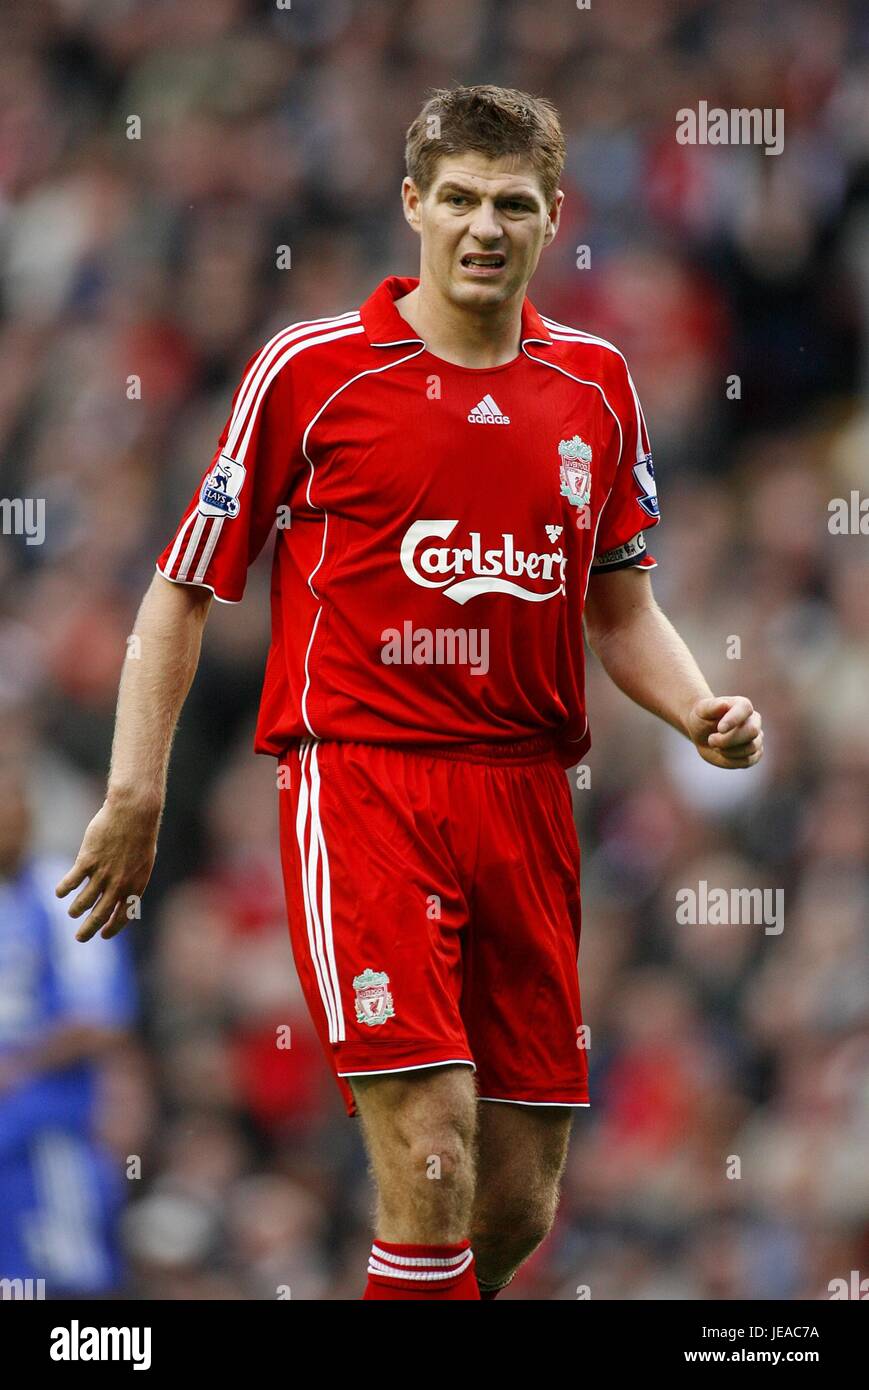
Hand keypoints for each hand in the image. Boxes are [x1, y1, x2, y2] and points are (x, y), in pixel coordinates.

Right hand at [55, 795, 159, 941]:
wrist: (133, 813)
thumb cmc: (140, 834)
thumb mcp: (143, 861)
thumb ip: (131, 880)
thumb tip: (122, 895)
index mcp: (135, 885)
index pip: (122, 916)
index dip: (112, 928)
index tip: (103, 935)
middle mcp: (118, 884)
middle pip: (100, 915)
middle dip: (88, 930)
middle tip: (79, 938)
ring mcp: (102, 873)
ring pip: (83, 902)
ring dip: (75, 910)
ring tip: (72, 912)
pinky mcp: (87, 861)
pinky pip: (71, 882)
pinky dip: (64, 889)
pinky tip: (60, 892)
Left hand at [686, 695, 763, 769]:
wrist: (703, 734)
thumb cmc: (703, 719)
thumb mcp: (702, 710)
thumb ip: (712, 706)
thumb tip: (724, 704)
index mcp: (742, 706)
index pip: (745, 709)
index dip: (734, 719)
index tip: (720, 728)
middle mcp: (754, 721)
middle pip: (752, 731)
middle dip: (729, 739)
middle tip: (711, 740)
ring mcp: (756, 738)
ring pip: (751, 748)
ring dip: (728, 751)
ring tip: (714, 745)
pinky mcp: (754, 754)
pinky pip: (748, 761)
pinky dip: (732, 761)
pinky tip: (722, 754)